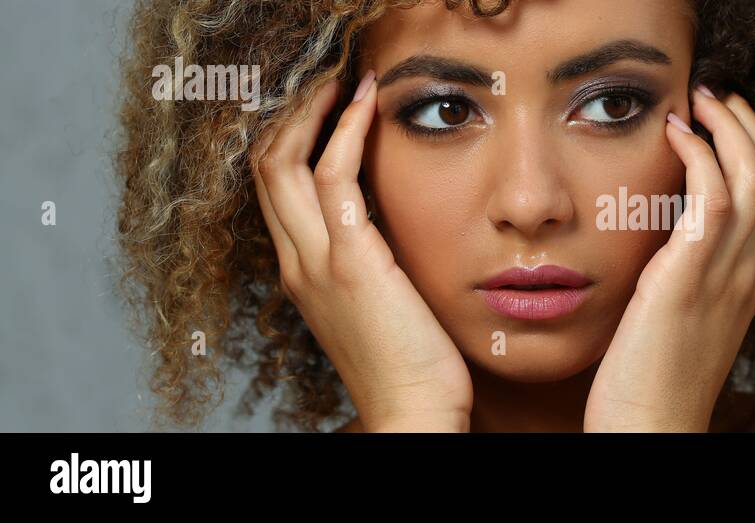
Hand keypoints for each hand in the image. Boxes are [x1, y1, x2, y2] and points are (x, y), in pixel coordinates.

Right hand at [252, 71, 471, 431]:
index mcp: (301, 273)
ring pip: (284, 164)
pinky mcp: (351, 262)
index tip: (321, 108)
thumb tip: (388, 219)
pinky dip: (346, 131)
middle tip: (325, 82)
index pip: (275, 190)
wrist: (411, 412)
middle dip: (290, 115)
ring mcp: (318, 262)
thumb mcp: (377, 302)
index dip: (290, 141)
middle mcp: (298, 263)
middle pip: (265, 168)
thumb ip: (368, 260)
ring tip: (343, 82)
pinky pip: (333, 177)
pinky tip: (366, 105)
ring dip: (311, 112)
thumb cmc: (408, 363)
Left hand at [585, 87, 754, 431]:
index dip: (754, 147)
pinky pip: (713, 198)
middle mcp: (749, 275)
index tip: (721, 119)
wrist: (649, 430)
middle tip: (712, 95)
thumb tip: (666, 239)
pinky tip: (676, 135)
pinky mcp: (689, 279)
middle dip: (748, 125)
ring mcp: (726, 277)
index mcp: (749, 283)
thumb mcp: (680, 318)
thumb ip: (687, 276)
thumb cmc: (653, 383)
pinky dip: (700, 155)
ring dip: (728, 127)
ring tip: (698, 100)